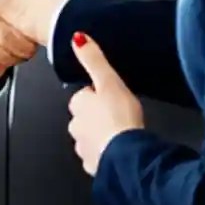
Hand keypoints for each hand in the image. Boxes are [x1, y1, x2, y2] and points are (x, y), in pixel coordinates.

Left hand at [66, 31, 143, 174]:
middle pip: (85, 117)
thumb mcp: (109, 81)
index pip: (83, 96)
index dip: (97, 95)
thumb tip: (77, 38)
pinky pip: (99, 158)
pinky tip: (120, 151)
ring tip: (121, 133)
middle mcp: (76, 127)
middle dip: (97, 116)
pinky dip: (107, 155)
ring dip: (102, 136)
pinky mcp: (94, 167)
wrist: (128, 156)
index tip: (110, 96)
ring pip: (90, 138)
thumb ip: (93, 59)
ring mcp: (84, 148)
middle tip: (117, 115)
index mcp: (78, 106)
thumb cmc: (120, 119)